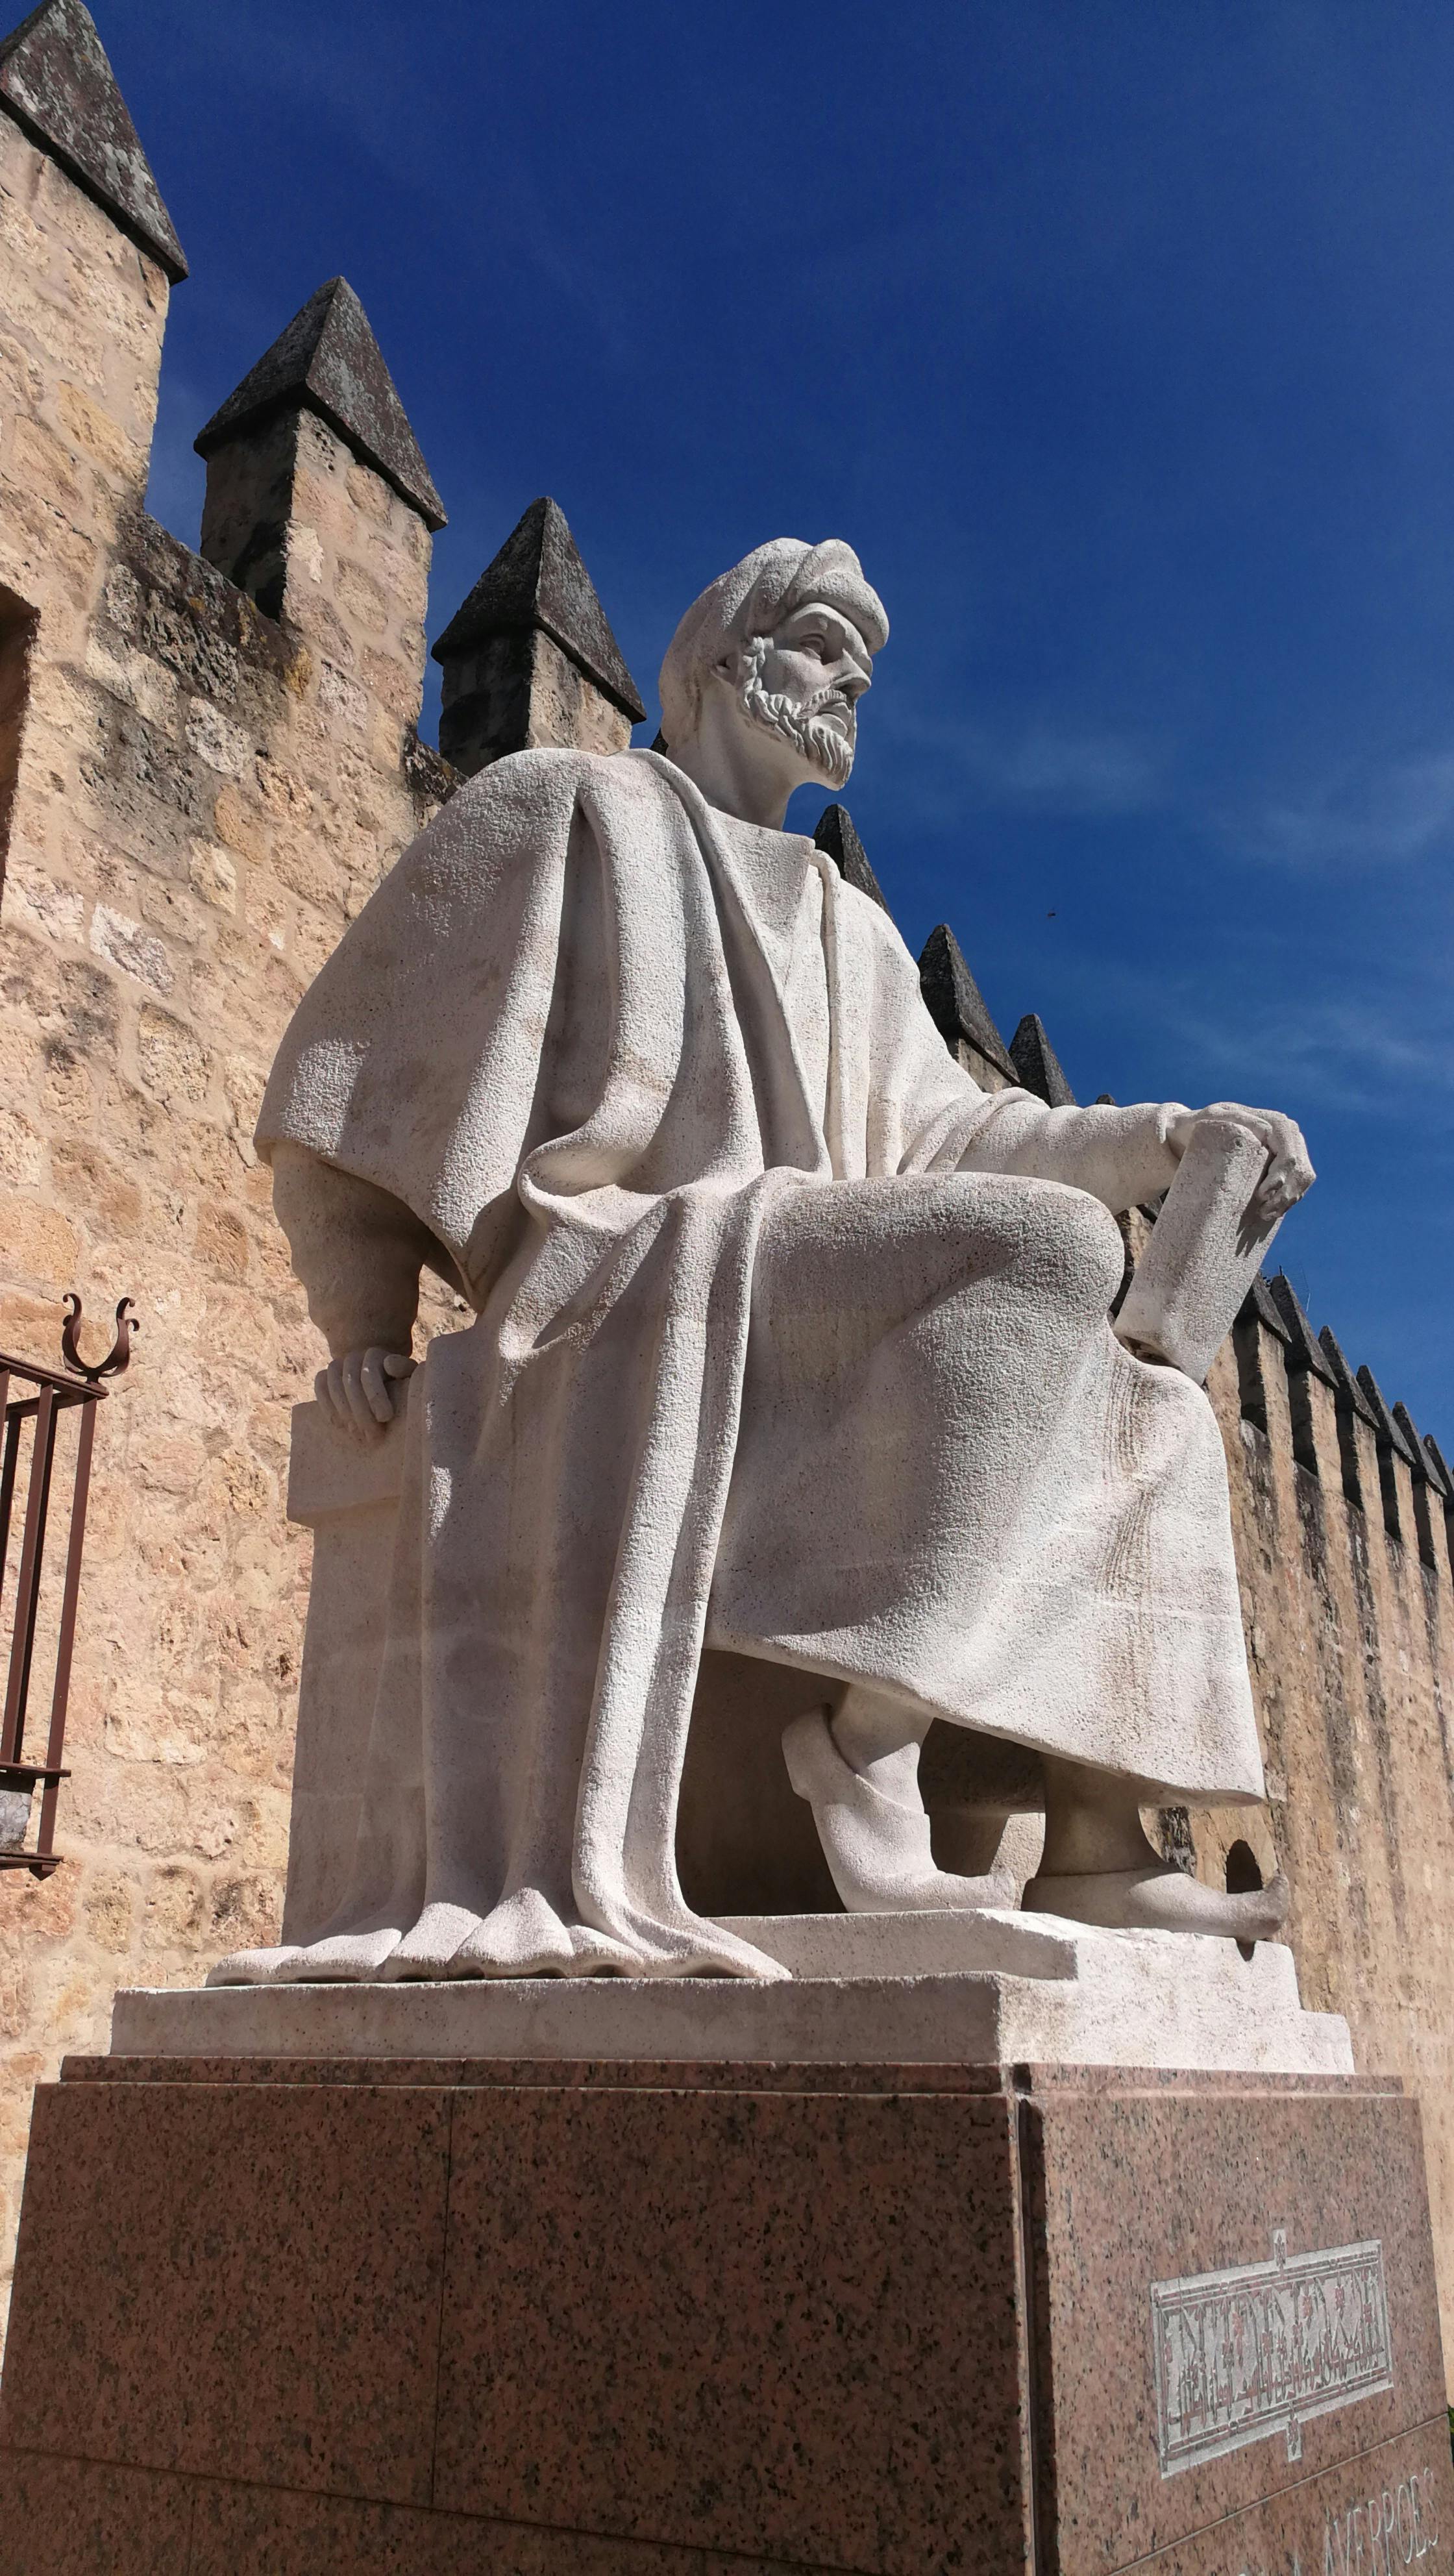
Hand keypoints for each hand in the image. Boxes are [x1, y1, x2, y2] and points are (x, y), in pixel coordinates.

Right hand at [315, 1347, 414, 1437]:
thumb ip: (404, 1369)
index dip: (376, 1397)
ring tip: (358, 1434)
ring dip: (345, 1413)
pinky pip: (319, 1388)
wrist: (377, 1377)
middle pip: (351, 1384)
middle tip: (372, 1436)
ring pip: (334, 1387)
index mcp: (375, 1355)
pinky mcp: (323, 1375)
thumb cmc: (397, 1381)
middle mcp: (353, 1357)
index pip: (369, 1374)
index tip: (385, 1418)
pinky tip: (339, 1424)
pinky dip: (327, 1407)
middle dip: (361, 1412)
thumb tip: (389, 1365)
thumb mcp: (407, 1375)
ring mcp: (336, 1364)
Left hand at [1165, 1103, 1313, 1224]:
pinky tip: (1273, 1210)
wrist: (1196, 1131)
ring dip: (1289, 1199)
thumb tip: (1265, 1131)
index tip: (1260, 1195)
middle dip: (1286, 1194)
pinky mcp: (1287, 1161)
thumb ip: (1234, 1118)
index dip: (1279, 1178)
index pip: (1288, 1155)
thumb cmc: (1200, 1125)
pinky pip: (1300, 1183)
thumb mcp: (1211, 1118)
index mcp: (1275, 1123)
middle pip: (1301, 1169)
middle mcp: (1288, 1133)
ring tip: (1266, 1214)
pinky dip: (1290, 1199)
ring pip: (1304, 1178)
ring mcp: (1291, 1147)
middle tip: (1264, 1212)